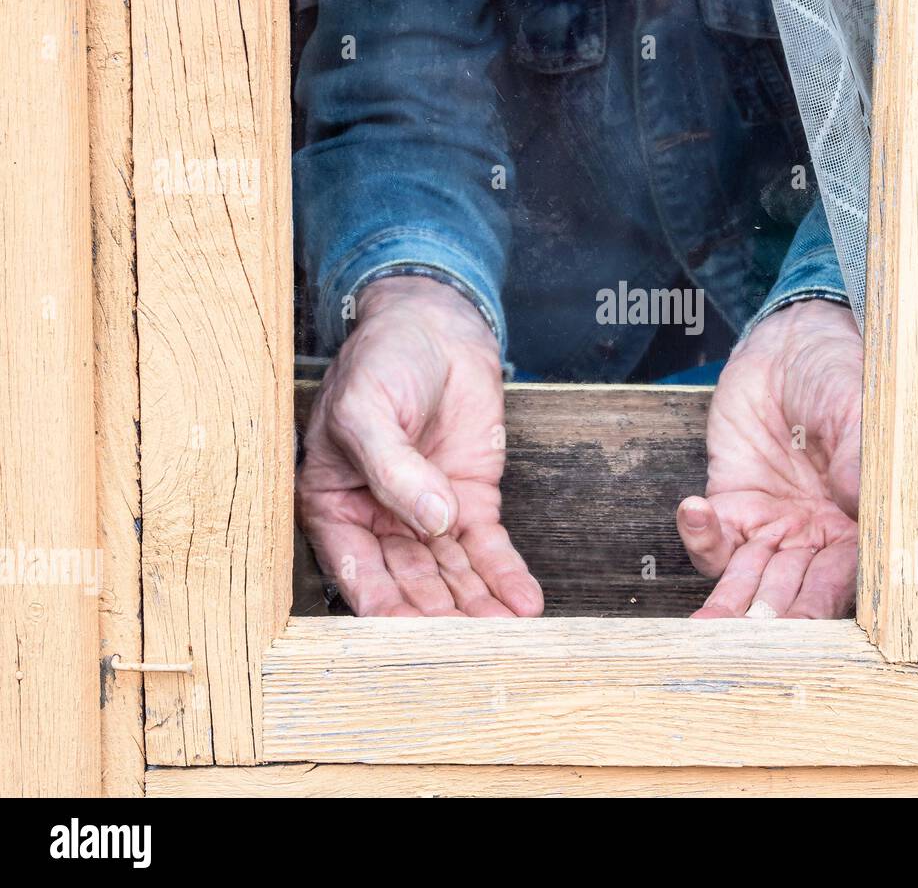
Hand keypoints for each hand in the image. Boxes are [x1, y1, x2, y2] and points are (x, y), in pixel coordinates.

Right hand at [297, 275, 543, 616]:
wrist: (434, 325)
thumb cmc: (381, 362)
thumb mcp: (368, 410)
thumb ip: (393, 467)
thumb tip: (429, 520)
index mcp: (334, 503)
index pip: (357, 570)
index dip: (383, 606)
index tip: (409, 640)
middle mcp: (380, 520)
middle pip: (410, 584)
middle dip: (440, 619)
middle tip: (471, 650)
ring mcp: (428, 514)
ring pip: (452, 576)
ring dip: (479, 609)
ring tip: (507, 639)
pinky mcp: (471, 501)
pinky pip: (489, 549)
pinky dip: (507, 576)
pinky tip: (525, 603)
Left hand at [676, 300, 861, 618]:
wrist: (792, 342)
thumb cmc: (840, 372)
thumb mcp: (858, 406)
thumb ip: (861, 453)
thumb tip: (864, 500)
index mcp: (863, 525)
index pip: (849, 579)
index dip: (828, 605)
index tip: (808, 628)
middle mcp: (818, 537)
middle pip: (794, 592)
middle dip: (771, 621)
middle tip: (748, 647)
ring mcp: (773, 524)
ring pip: (749, 580)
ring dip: (728, 604)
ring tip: (706, 629)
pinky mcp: (731, 503)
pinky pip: (714, 537)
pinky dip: (701, 533)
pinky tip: (694, 511)